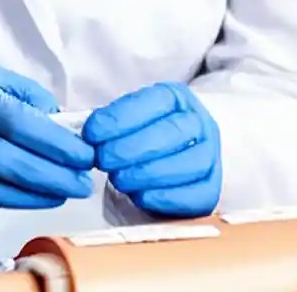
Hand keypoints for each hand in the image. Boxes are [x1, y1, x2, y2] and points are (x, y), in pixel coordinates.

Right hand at [0, 51, 94, 216]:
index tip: (86, 157)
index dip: (58, 145)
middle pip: (5, 163)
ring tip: (57, 196)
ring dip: (28, 198)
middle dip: (51, 179)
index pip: (21, 124)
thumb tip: (67, 132)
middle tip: (80, 185)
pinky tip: (17, 198)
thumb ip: (32, 101)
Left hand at [83, 82, 221, 217]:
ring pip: (187, 164)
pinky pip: (196, 195)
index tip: (91, 134)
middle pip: (171, 133)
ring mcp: (210, 155)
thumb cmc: (143, 132)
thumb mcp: (129, 117)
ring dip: (147, 174)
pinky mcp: (212, 187)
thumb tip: (84, 137)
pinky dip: (166, 198)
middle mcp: (199, 123)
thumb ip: (112, 122)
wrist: (179, 150)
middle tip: (102, 160)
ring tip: (118, 180)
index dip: (119, 118)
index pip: (152, 101)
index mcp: (175, 98)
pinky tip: (140, 196)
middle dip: (130, 148)